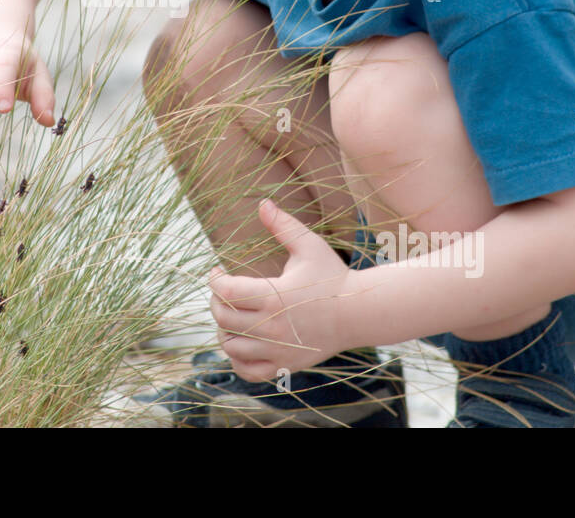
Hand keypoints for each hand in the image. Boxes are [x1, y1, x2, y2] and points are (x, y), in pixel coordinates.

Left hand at [208, 199, 355, 381]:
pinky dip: (237, 360)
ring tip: (230, 316)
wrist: (359, 312)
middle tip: (222, 293)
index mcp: (275, 296)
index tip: (217, 272)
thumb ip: (283, 225)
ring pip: (231, 347)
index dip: (215, 281)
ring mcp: (279, 349)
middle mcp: (273, 326)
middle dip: (216, 303)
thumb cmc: (332, 276)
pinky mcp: (285, 365)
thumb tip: (263, 203)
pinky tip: (241, 343)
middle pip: (224, 319)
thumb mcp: (309, 246)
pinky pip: (249, 372)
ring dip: (224, 331)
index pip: (227, 292)